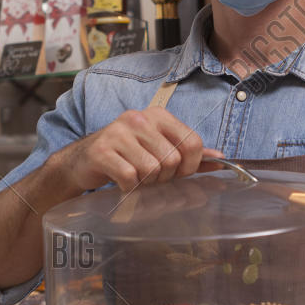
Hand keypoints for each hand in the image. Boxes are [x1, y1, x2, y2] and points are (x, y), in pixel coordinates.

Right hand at [48, 107, 220, 194]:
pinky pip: (130, 177)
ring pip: (152, 170)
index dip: (190, 167)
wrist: (83, 161)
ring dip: (146, 184)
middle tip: (151, 178)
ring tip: (135, 178)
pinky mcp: (102, 150)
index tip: (178, 175)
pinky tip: (121, 183)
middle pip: (172, 160)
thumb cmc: (126, 155)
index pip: (192, 143)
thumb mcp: (159, 148)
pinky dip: (129, 188)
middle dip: (165, 178)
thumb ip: (189, 153)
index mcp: (159, 115)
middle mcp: (140, 118)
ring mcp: (119, 132)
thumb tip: (220, 158)